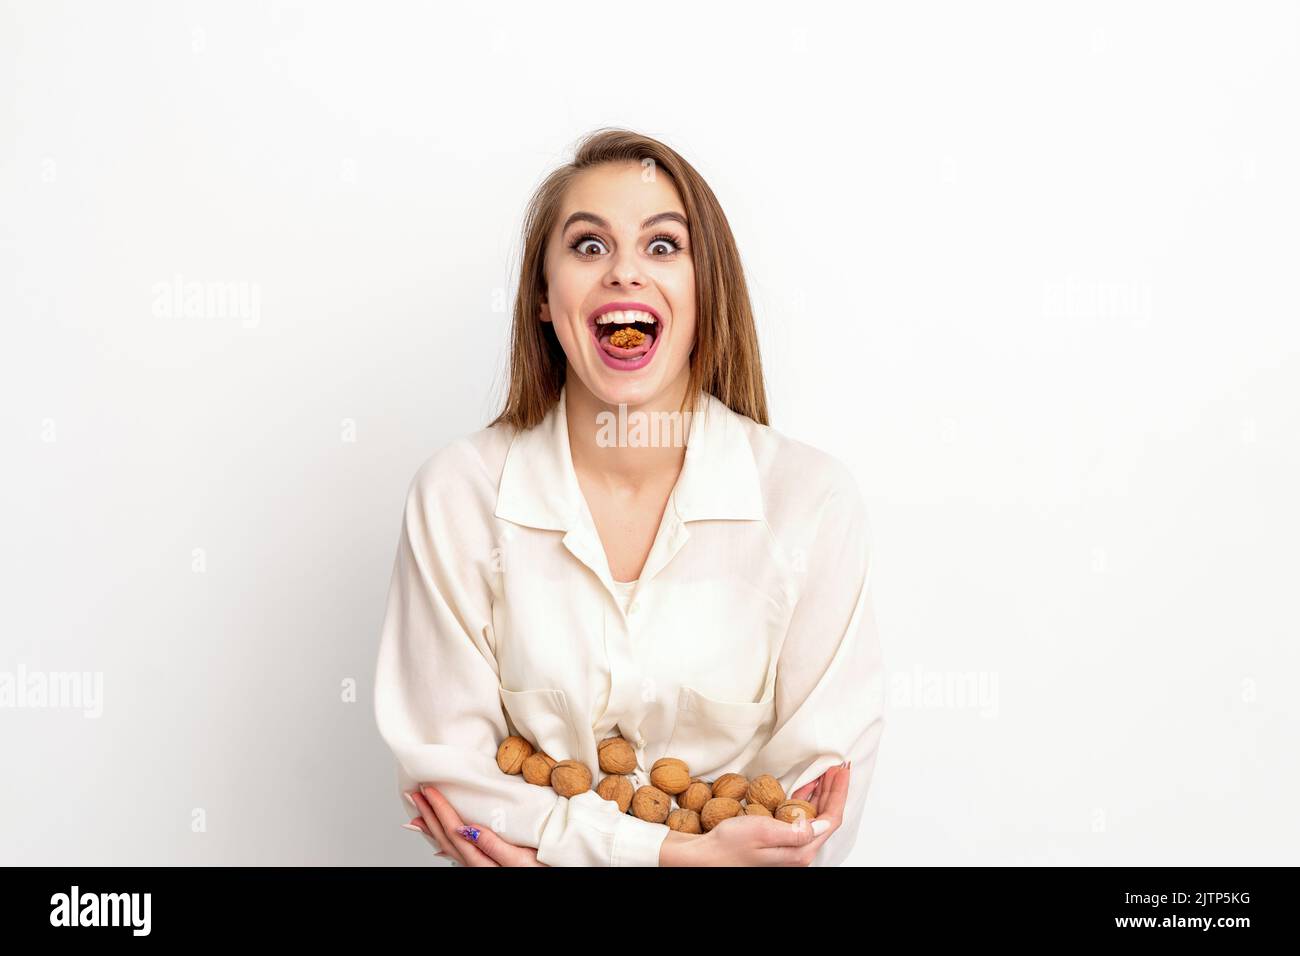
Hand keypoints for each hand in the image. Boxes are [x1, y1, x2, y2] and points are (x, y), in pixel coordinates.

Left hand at [403, 784, 548, 866]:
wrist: (553, 877)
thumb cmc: (540, 872)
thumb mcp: (519, 860)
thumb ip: (492, 845)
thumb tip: (466, 828)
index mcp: (480, 860)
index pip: (453, 829)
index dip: (439, 808)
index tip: (428, 790)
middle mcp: (474, 863)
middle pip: (444, 836)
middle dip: (429, 814)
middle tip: (414, 794)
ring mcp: (477, 864)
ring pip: (446, 843)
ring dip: (431, 825)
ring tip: (418, 812)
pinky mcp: (484, 863)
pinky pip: (455, 849)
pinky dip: (443, 839)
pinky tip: (440, 836)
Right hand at [663, 761, 851, 865]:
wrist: (706, 857)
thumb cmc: (729, 846)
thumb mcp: (763, 832)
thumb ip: (795, 830)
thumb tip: (819, 822)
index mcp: (800, 851)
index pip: (830, 818)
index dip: (838, 793)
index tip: (841, 771)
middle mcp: (798, 851)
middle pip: (825, 817)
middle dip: (833, 791)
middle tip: (838, 768)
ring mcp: (789, 846)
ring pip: (814, 816)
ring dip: (821, 794)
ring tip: (826, 773)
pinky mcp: (778, 841)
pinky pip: (799, 818)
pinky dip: (805, 800)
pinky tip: (805, 788)